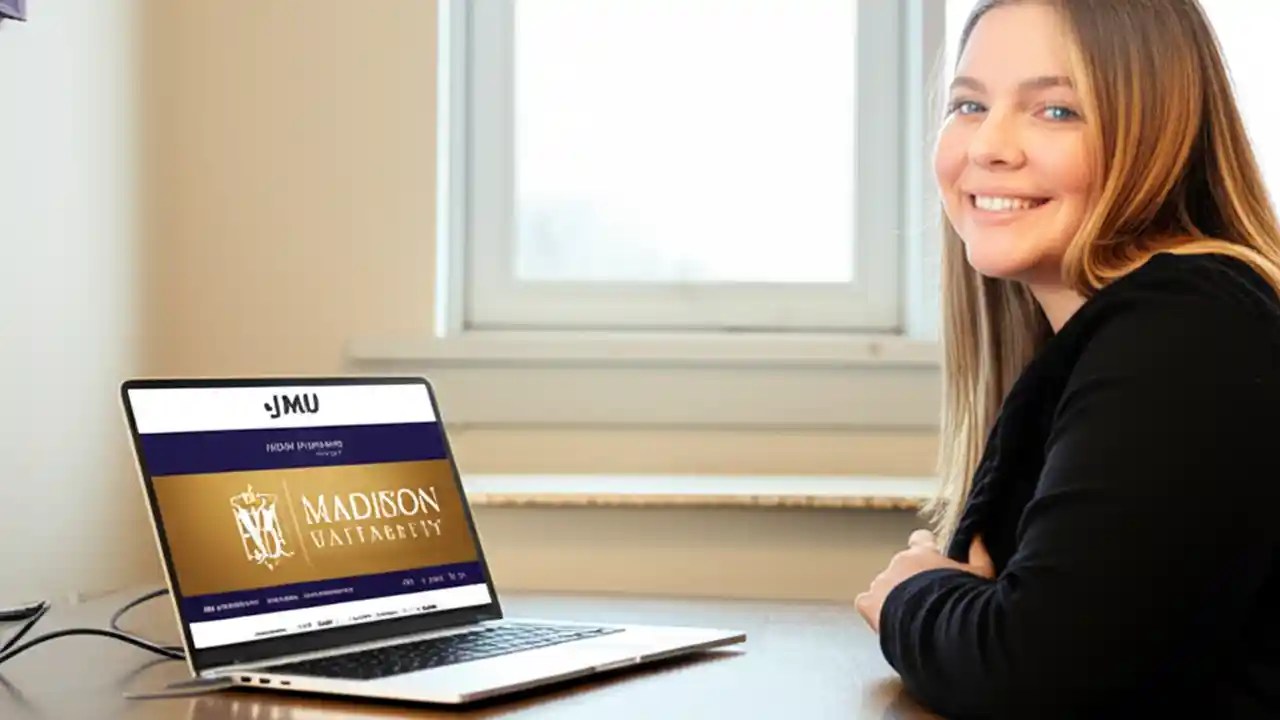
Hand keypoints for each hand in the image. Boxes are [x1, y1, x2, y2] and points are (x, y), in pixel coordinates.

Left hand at [855, 530, 994, 633]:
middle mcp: (899, 562)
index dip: (925, 547)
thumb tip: (978, 536)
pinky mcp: (869, 602)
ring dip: (895, 596)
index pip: (920, 539)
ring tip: (912, 618)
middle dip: (912, 580)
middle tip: (929, 601)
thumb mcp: (981, 575)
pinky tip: (888, 621)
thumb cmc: (963, 598)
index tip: (931, 557)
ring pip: (885, 585)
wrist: (939, 628)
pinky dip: (874, 610)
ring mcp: (881, 582)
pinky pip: (866, 602)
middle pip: (902, 566)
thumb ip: (979, 554)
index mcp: (923, 553)